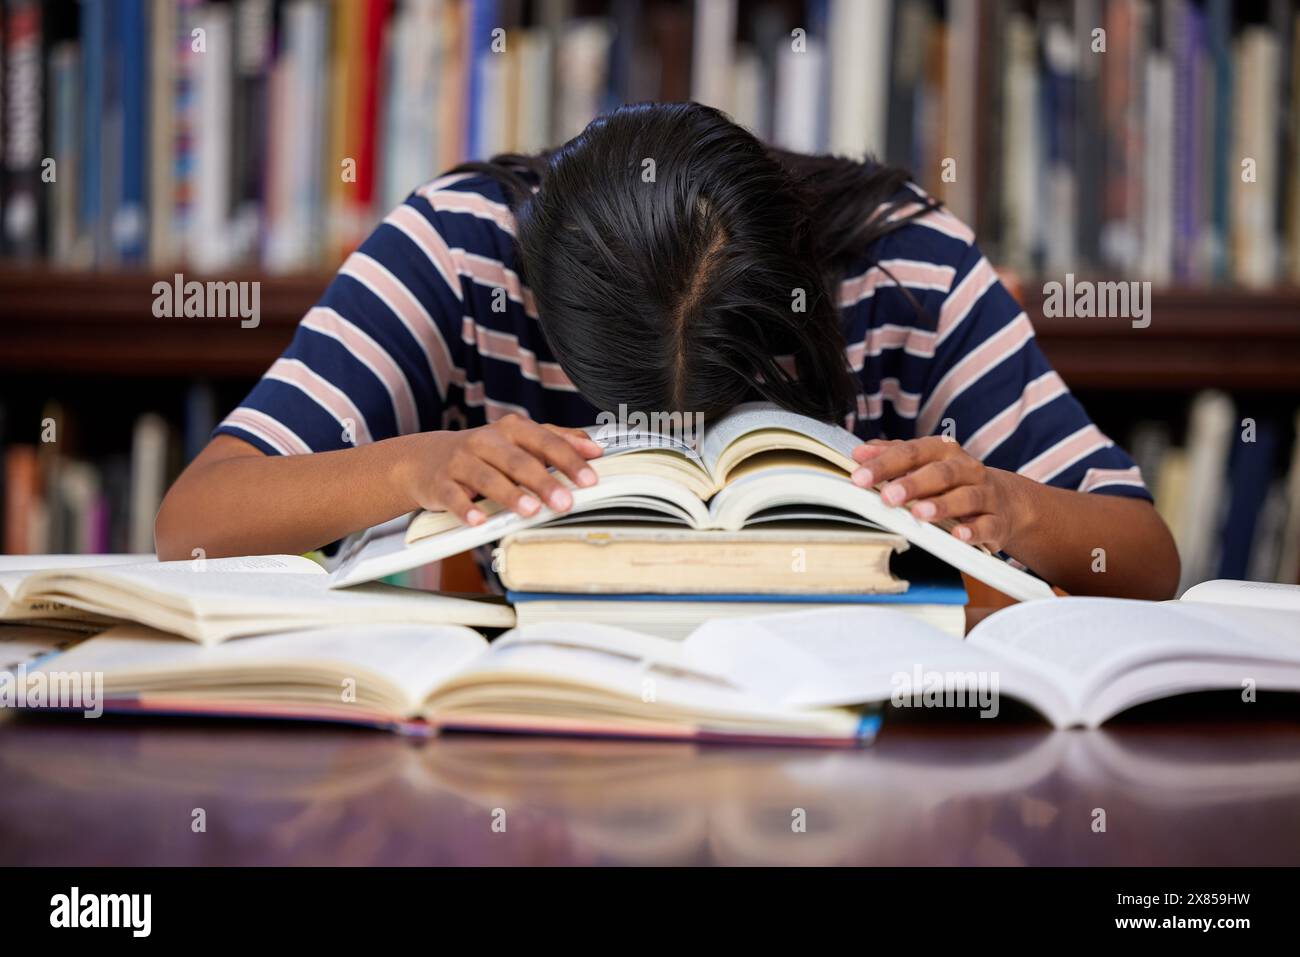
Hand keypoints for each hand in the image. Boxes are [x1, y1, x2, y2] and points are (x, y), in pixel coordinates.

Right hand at [399, 414, 602, 524]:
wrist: (425, 458)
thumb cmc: (484, 452)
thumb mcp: (518, 441)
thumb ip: (556, 441)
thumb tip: (594, 447)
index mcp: (511, 430)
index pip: (546, 441)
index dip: (570, 460)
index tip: (590, 479)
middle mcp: (487, 441)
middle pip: (519, 461)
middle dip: (545, 482)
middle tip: (565, 502)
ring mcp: (461, 462)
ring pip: (488, 477)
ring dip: (510, 494)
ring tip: (530, 510)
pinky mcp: (441, 484)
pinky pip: (454, 497)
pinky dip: (466, 509)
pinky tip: (480, 521)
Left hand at [849, 436, 1027, 551]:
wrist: (1006, 501)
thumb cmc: (953, 480)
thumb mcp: (925, 462)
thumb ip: (893, 456)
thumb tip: (859, 452)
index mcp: (943, 451)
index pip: (911, 453)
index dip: (884, 464)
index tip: (859, 477)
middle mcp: (966, 469)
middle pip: (940, 473)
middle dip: (913, 484)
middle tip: (888, 496)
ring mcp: (984, 494)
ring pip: (965, 496)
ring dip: (942, 505)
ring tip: (920, 514)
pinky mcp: (997, 521)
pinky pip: (987, 525)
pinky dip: (973, 531)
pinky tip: (957, 535)